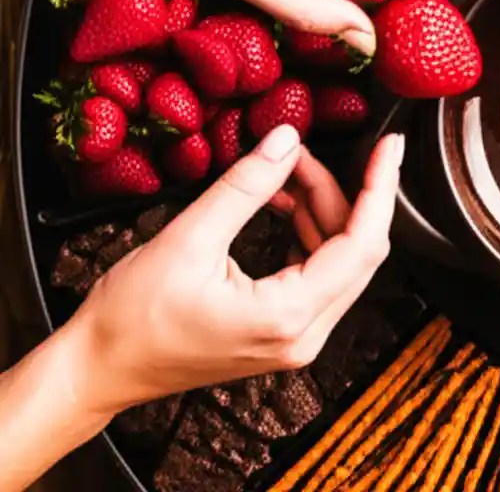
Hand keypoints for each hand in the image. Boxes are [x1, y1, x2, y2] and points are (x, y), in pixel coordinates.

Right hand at [64, 125, 404, 412]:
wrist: (99, 368)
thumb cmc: (131, 318)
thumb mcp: (189, 238)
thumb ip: (245, 186)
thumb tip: (287, 141)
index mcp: (289, 317)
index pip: (363, 244)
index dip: (379, 189)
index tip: (389, 147)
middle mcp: (305, 335)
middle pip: (357, 252)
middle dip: (342, 194)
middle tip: (306, 153)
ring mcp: (297, 339)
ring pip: (339, 262)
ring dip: (321, 212)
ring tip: (286, 174)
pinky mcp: (283, 333)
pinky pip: (317, 276)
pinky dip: (308, 235)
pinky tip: (283, 205)